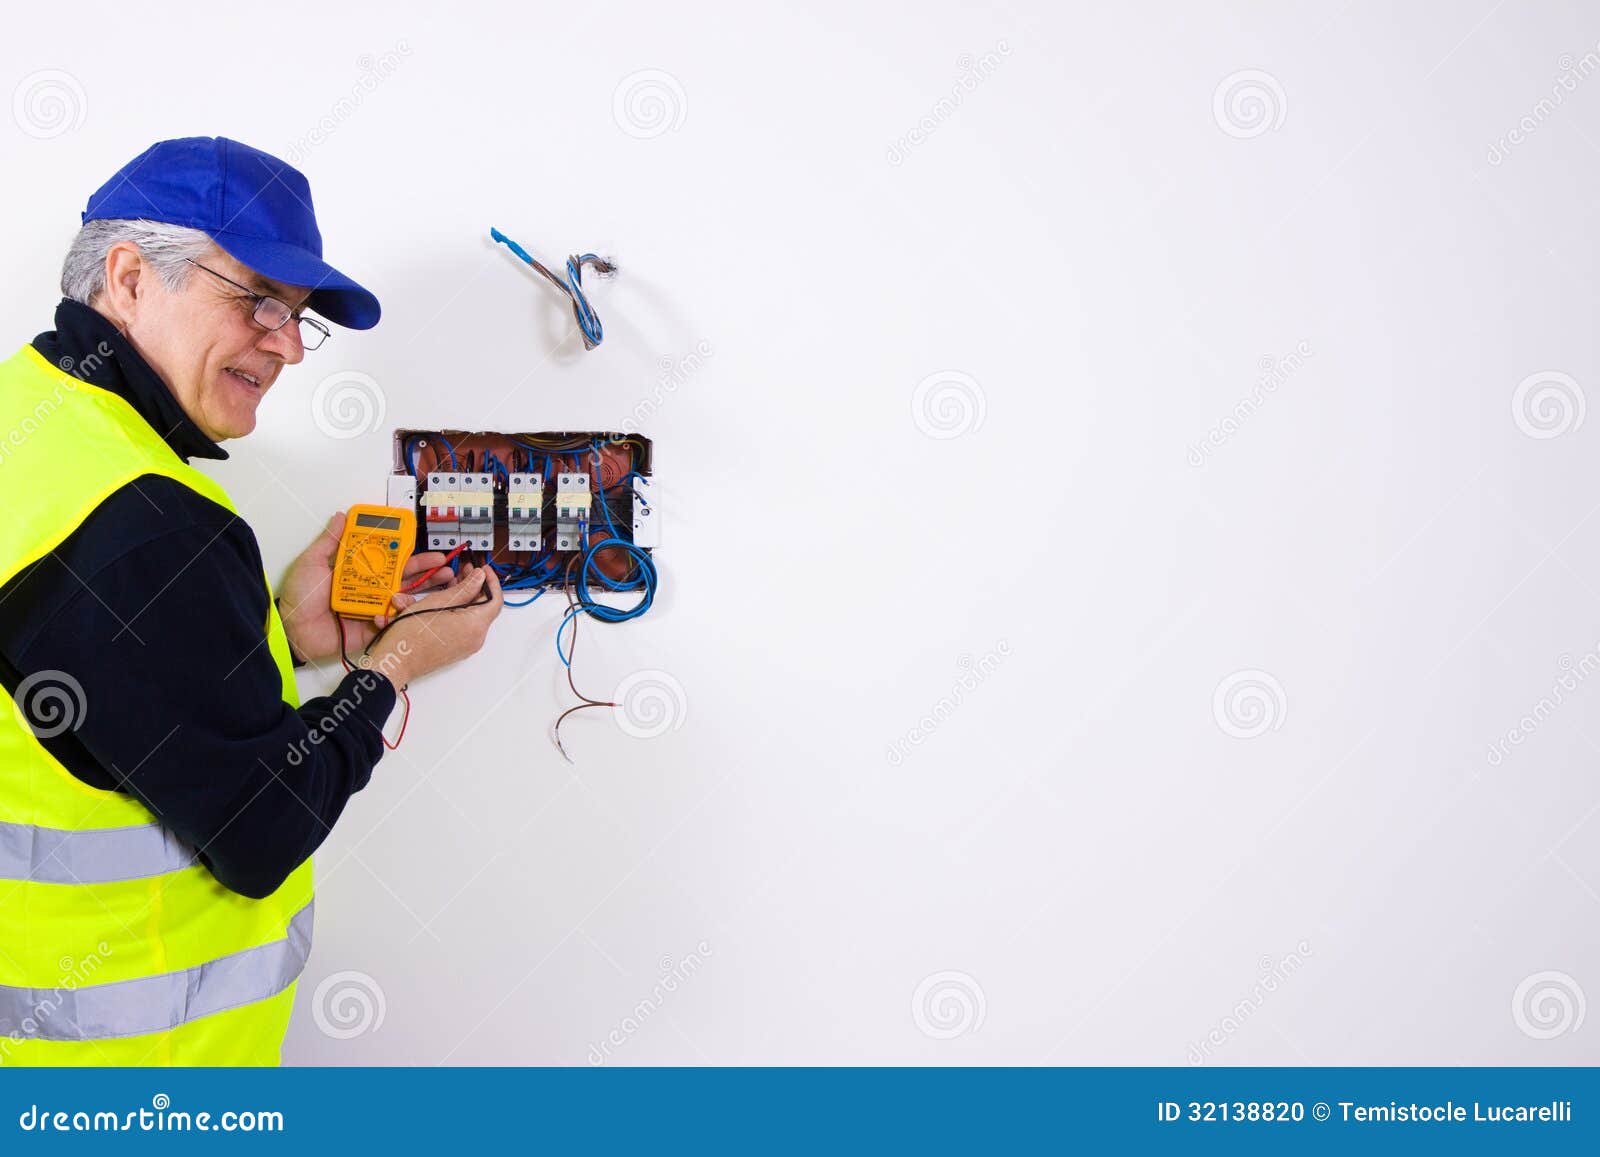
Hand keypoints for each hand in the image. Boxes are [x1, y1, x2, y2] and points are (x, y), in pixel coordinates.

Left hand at [277, 512, 459, 662]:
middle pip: (402, 574)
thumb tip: (340, 516)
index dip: (401, 547)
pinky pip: (396, 618)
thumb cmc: (300, 597)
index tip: (417, 538)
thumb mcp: (312, 563)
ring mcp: (374, 606)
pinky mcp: (375, 625)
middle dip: (424, 567)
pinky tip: (421, 604)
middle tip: (443, 561)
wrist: (294, 631)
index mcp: (357, 569)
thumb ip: (329, 542)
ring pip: (405, 594)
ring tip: (445, 579)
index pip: (383, 555)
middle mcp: (369, 586)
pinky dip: (409, 611)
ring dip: (426, 587)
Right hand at [364, 561, 504, 687]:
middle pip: (483, 606)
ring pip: (471, 615)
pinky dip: (457, 609)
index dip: (491, 581)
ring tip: (450, 582)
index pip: (495, 599)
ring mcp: (466, 645)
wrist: (395, 662)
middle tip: (464, 571)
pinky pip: (463, 625)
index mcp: (475, 626)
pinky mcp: (456, 648)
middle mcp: (475, 638)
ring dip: (464, 596)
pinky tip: (443, 599)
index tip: (483, 569)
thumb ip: (463, 588)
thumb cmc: (411, 636)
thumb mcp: (438, 602)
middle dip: (475, 586)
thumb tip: (479, 578)